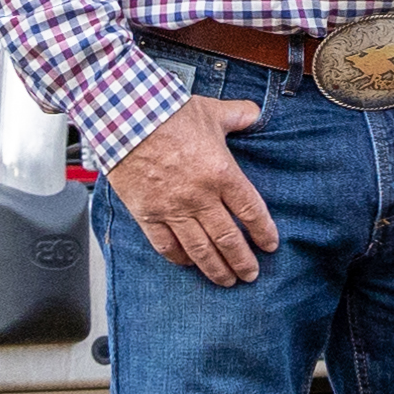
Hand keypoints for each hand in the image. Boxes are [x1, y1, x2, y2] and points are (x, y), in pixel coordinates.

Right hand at [112, 93, 278, 284]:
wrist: (124, 119)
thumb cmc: (168, 113)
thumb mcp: (213, 112)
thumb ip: (239, 115)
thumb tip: (255, 114)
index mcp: (222, 173)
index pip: (251, 212)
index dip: (263, 232)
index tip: (270, 246)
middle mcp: (200, 197)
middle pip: (228, 239)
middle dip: (243, 261)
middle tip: (251, 274)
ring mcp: (172, 209)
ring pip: (200, 249)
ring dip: (216, 269)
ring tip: (227, 280)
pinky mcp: (147, 214)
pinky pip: (166, 245)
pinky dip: (180, 259)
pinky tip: (190, 264)